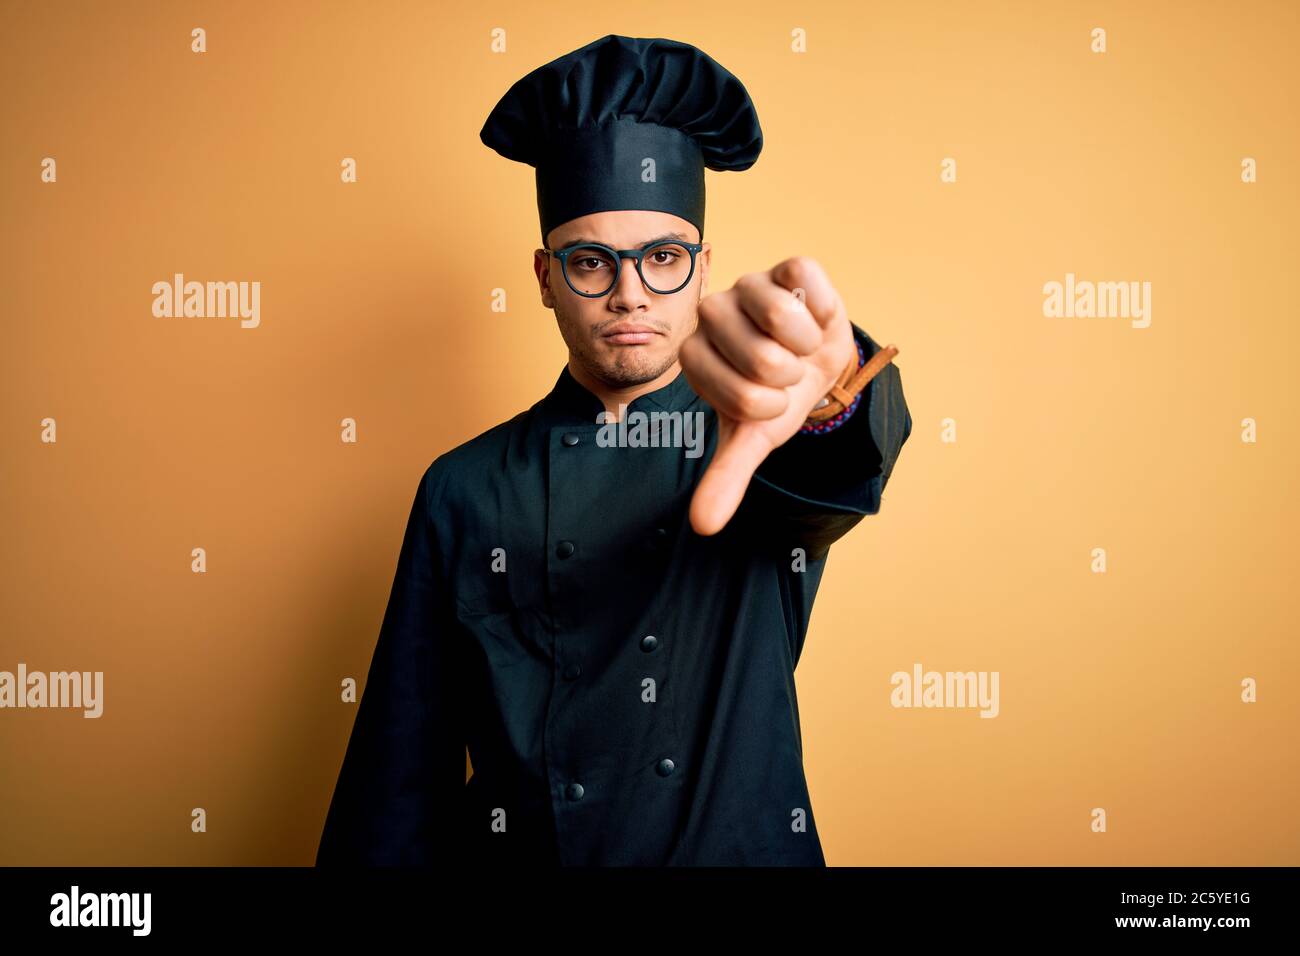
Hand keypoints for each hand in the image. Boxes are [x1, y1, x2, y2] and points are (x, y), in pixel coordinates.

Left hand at [679, 256, 893, 535]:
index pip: (738, 396)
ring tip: (799, 347)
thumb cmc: (777, 397)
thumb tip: (704, 526)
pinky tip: (816, 318)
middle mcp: (712, 313)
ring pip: (782, 317)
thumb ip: (727, 476)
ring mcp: (749, 284)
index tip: (766, 399)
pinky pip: (810, 286)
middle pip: (763, 359)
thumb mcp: (753, 437)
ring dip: (808, 346)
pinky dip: (824, 312)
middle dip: (789, 378)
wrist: (818, 361)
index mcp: (695, 356)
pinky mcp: (788, 266)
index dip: (768, 406)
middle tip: (785, 372)